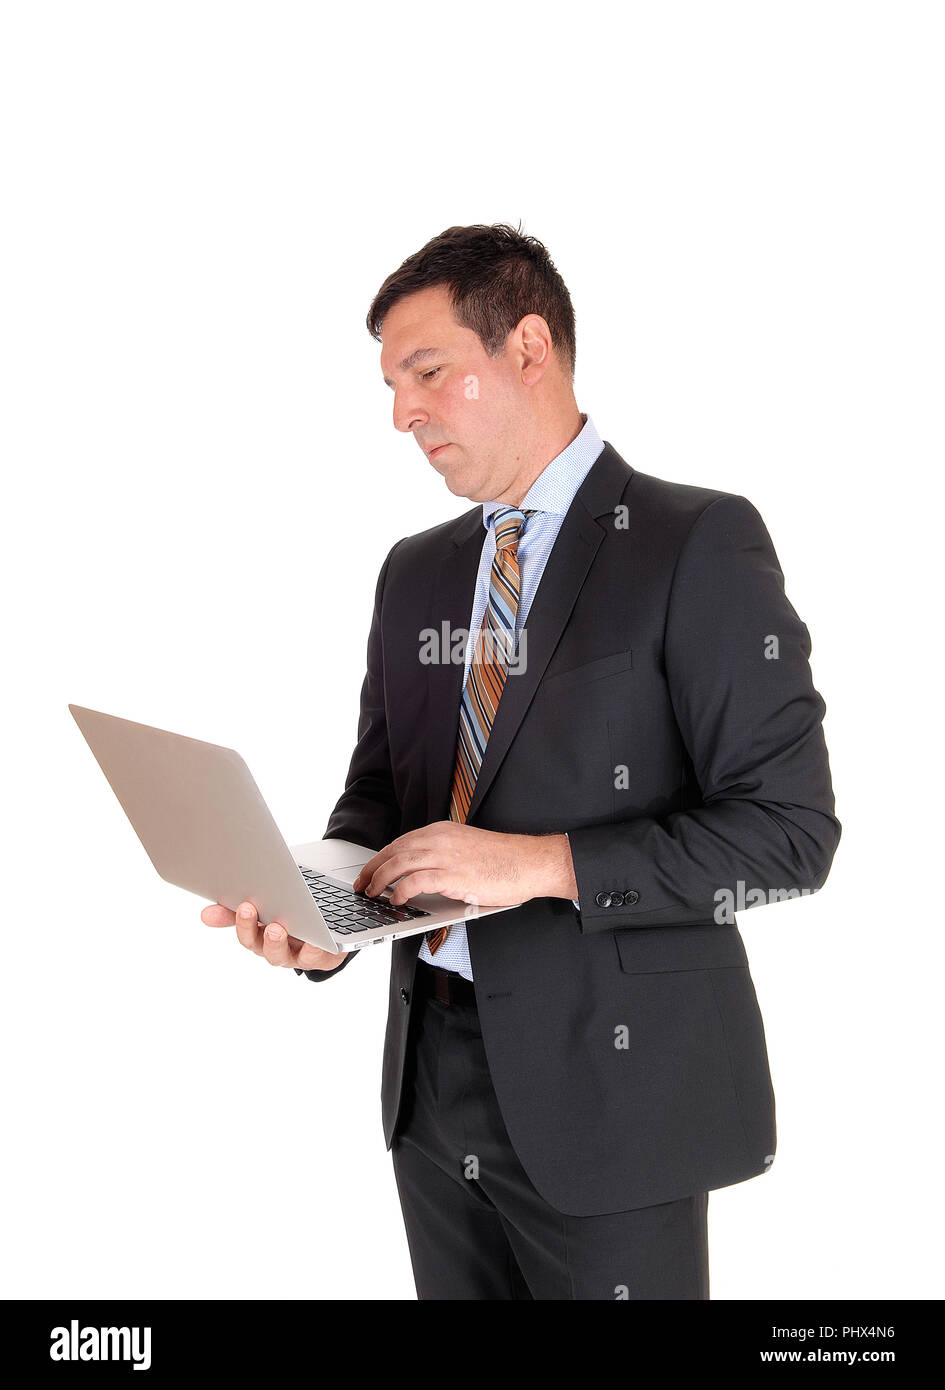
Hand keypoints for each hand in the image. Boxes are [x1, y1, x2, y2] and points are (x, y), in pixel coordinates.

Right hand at [200, 900, 346, 970]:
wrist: (332, 935)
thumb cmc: (296, 919)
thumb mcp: (271, 909)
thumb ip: (241, 909)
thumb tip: (205, 914)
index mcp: (259, 933)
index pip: (239, 927)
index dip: (230, 918)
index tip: (223, 907)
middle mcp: (273, 948)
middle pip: (255, 944)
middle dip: (248, 927)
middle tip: (246, 909)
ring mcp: (294, 955)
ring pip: (279, 955)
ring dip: (274, 942)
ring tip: (275, 928)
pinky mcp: (318, 958)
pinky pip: (314, 956)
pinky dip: (313, 948)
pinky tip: (313, 937)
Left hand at [352, 822, 576, 906]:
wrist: (529, 862)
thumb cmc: (504, 860)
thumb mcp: (467, 850)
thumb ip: (443, 858)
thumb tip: (420, 878)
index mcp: (442, 831)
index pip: (401, 842)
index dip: (381, 858)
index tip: (370, 871)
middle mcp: (439, 839)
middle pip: (394, 850)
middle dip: (372, 868)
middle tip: (361, 884)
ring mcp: (445, 855)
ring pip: (398, 863)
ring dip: (380, 880)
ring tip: (372, 894)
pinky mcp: (452, 874)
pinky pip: (415, 881)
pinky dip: (400, 891)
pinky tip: (396, 901)